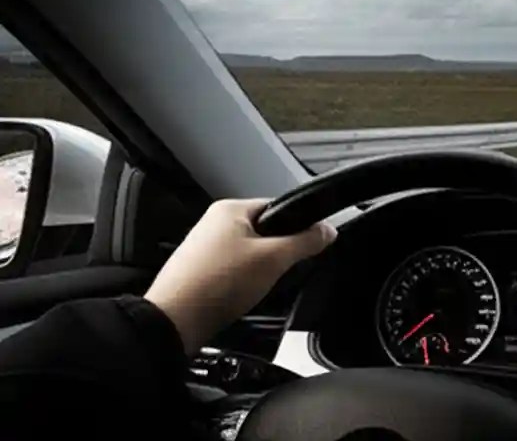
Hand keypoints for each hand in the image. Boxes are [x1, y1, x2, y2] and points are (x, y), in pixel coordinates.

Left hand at [145, 198, 335, 353]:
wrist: (175, 321)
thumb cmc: (218, 284)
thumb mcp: (274, 259)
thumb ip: (305, 241)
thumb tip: (328, 231)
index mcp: (230, 209)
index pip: (279, 207)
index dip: (299, 227)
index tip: (308, 247)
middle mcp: (214, 223)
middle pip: (266, 232)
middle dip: (277, 253)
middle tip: (279, 271)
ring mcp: (204, 247)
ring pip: (251, 253)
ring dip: (260, 269)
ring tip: (256, 286)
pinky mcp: (200, 271)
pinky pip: (234, 270)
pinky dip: (243, 282)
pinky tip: (242, 295)